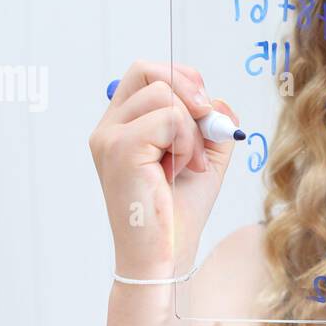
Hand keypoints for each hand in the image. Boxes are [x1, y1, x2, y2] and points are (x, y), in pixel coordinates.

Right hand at [88, 60, 241, 278]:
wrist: (165, 255)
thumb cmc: (179, 213)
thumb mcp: (204, 157)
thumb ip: (211, 123)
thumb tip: (217, 99)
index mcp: (121, 126)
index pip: (145, 73)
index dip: (182, 79)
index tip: (204, 110)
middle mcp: (108, 128)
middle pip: (147, 70)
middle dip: (189, 89)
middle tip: (207, 123)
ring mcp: (109, 137)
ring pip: (164, 95)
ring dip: (192, 129)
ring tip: (190, 163)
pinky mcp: (120, 148)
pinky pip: (170, 118)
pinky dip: (189, 142)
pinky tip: (184, 169)